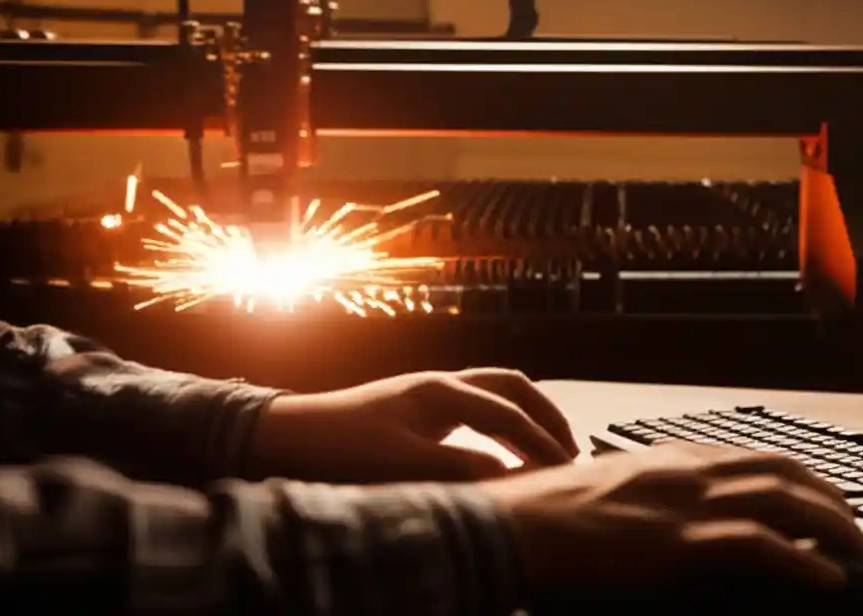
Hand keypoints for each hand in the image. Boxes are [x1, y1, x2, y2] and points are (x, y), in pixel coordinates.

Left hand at [245, 368, 579, 481]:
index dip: (540, 443)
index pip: (508, 414)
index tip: (564, 470)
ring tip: (548, 447)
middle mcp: (442, 384)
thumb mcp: (402, 462)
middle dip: (546, 415)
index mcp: (441, 391)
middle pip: (514, 386)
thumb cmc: (340, 443)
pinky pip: (480, 405)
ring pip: (498, 390)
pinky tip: (503, 450)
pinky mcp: (421, 407)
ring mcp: (432, 392)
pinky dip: (504, 422)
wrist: (292, 434)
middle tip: (570, 449)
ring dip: (528, 414)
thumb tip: (508, 477)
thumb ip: (459, 468)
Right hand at [480, 443, 862, 598]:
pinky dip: (804, 563)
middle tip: (855, 527)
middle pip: (782, 471)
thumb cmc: (544, 517)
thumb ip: (647, 501)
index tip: (821, 496)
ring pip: (785, 501)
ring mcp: (686, 503)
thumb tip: (673, 526)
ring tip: (859, 552)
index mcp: (669, 459)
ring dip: (832, 526)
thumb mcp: (606, 495)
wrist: (510, 526)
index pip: (752, 457)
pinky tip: (828, 580)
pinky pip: (762, 547)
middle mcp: (686, 471)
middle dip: (829, 497)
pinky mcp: (681, 542)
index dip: (797, 476)